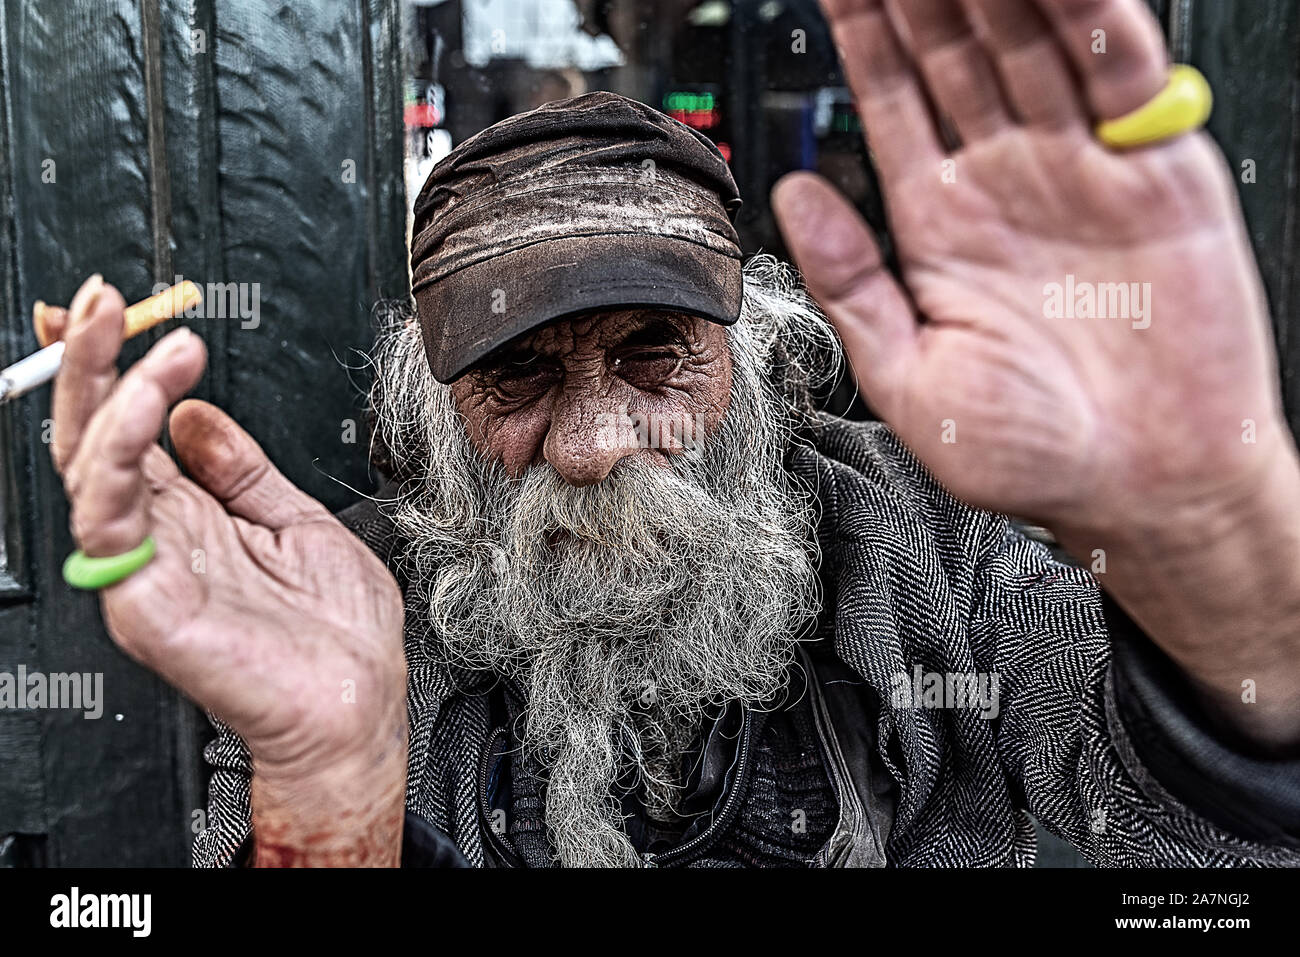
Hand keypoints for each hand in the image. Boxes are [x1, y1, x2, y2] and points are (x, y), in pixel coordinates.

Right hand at [46, 276, 407, 862]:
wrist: (357, 701)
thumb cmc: (335, 630)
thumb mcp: (295, 518)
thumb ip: (242, 467)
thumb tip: (198, 414)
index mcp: (189, 516)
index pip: (126, 429)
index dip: (108, 369)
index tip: (106, 312)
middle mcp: (157, 538)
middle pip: (94, 437)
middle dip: (90, 364)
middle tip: (103, 302)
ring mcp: (145, 570)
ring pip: (91, 467)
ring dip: (110, 393)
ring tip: (147, 344)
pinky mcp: (146, 602)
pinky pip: (112, 522)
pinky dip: (120, 458)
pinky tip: (146, 409)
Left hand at [773, 0, 1289, 535]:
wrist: (1143, 488)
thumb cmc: (1030, 454)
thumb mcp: (909, 376)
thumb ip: (852, 281)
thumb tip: (794, 197)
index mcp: (940, 223)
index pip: (891, 98)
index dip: (863, 33)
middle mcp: (1005, 182)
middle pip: (955, 51)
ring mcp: (1080, 169)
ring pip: (1032, 43)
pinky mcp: (1159, 171)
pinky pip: (1126, 75)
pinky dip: (1097, 19)